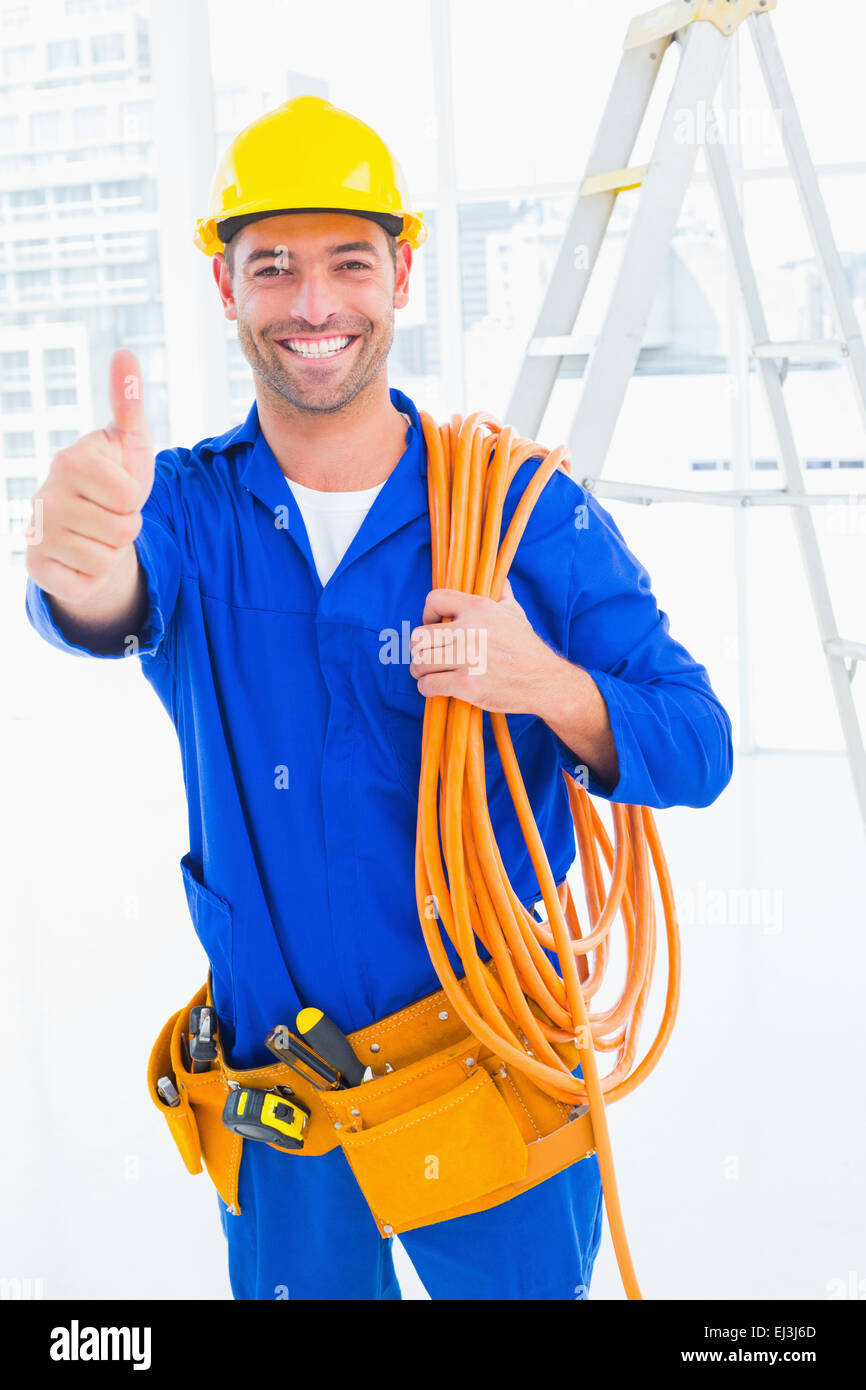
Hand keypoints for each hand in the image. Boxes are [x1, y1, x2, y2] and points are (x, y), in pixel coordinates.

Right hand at [26, 349, 154, 605]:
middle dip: (127, 527)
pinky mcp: (37, 568)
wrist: (88, 528)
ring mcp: (36, 533)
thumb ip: (128, 403)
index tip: (119, 491)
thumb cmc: (113, 482)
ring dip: (112, 552)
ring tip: (97, 535)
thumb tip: (125, 353)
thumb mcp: (129, 445)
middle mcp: (45, 495)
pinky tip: (80, 558)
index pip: (128, 495)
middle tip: (109, 516)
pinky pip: (88, 583)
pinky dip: (93, 577)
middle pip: (123, 530)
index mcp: (70, 460)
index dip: (134, 498)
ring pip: (107, 559)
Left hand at [408, 578, 559, 713]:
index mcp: (479, 608)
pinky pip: (428, 685)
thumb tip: (499, 577)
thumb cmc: (526, 647)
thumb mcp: (515, 613)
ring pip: (420, 662)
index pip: (433, 599)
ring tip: (428, 673)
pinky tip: (436, 688)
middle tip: (426, 655)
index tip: (433, 625)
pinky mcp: (467, 686)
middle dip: (418, 648)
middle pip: (419, 636)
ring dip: (420, 670)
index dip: (427, 613)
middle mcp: (470, 631)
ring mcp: (467, 659)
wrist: (544, 681)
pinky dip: (427, 688)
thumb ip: (501, 594)